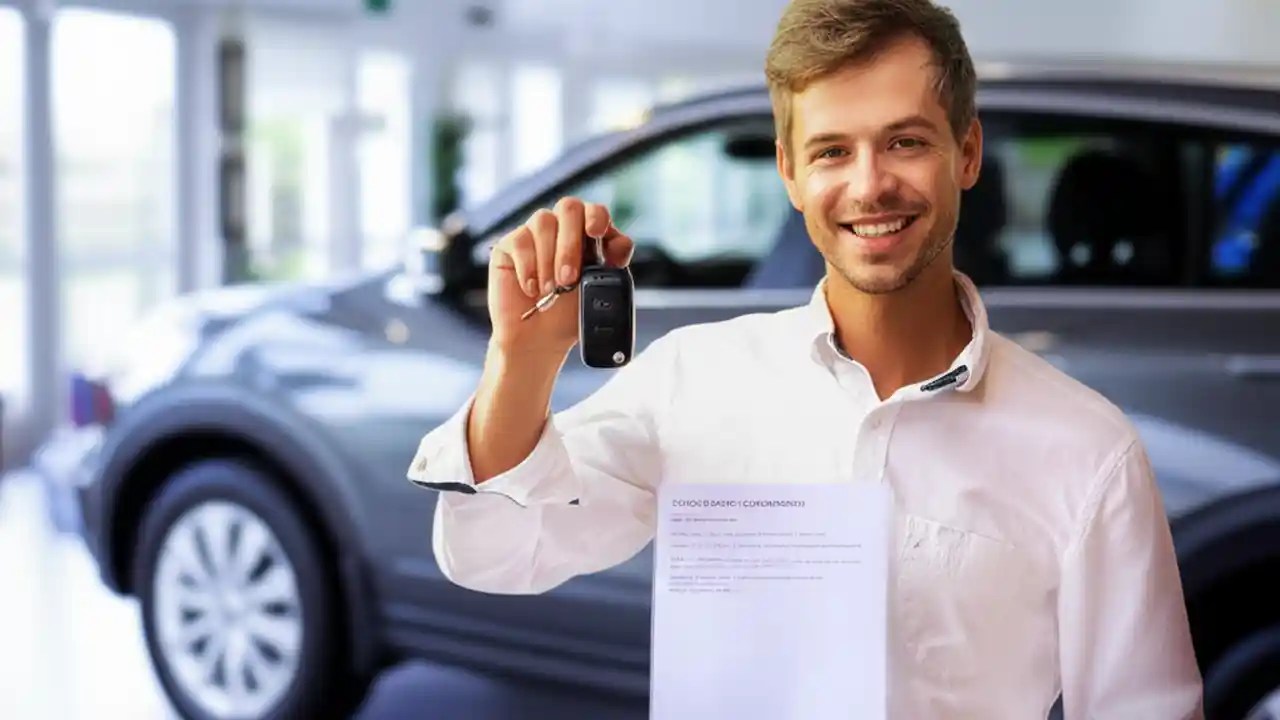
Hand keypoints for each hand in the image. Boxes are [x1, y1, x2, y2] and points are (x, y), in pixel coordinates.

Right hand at [488, 197, 633, 355]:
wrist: (537, 339)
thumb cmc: (568, 315)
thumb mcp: (596, 294)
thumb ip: (610, 269)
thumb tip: (619, 247)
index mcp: (589, 236)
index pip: (596, 212)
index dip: (598, 218)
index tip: (597, 234)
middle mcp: (563, 228)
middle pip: (569, 207)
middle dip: (570, 244)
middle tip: (569, 278)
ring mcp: (536, 233)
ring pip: (544, 222)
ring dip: (549, 260)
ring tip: (550, 291)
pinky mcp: (510, 244)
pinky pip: (520, 240)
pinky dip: (528, 267)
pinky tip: (531, 289)